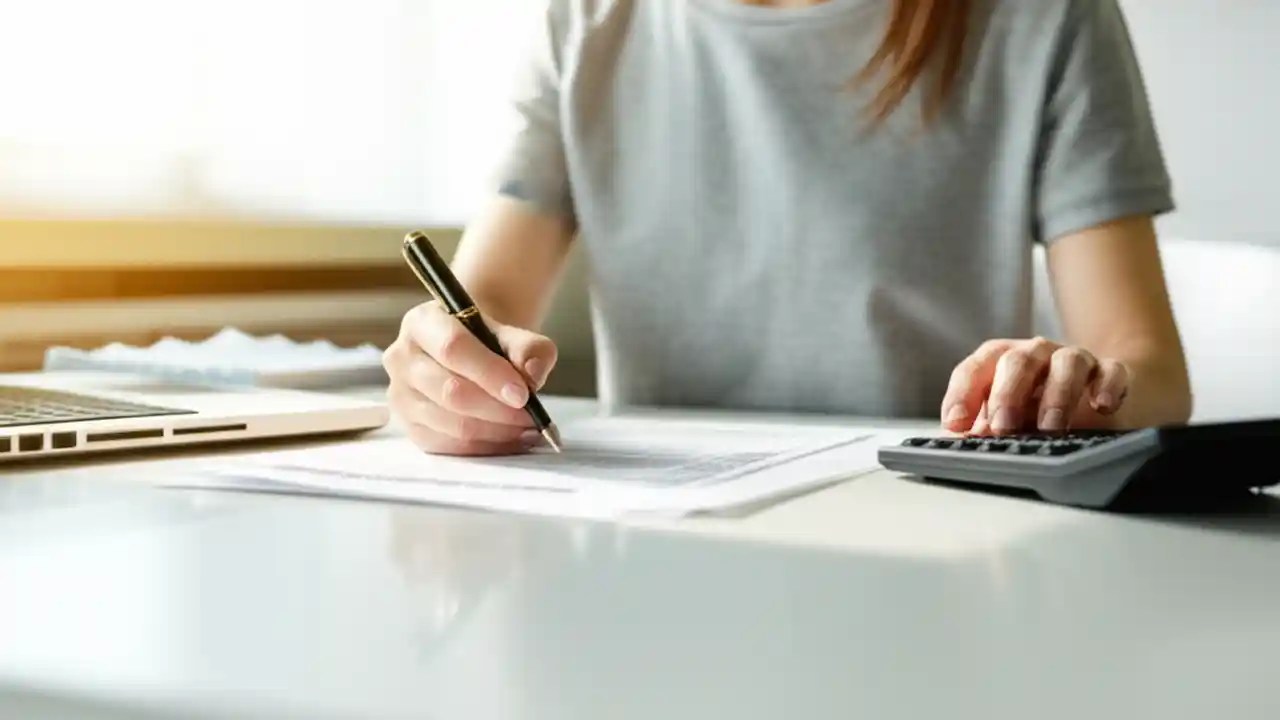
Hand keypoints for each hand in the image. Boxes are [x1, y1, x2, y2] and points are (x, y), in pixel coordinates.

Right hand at [382, 302, 556, 454]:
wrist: (468, 355)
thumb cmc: (487, 343)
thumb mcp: (512, 334)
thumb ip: (529, 349)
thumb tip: (531, 376)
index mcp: (422, 323)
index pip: (453, 348)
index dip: (490, 373)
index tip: (523, 394)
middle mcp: (402, 359)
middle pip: (450, 391)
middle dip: (498, 409)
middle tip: (532, 417)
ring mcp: (401, 397)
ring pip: (451, 424)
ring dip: (496, 431)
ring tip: (528, 429)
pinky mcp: (410, 428)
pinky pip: (449, 446)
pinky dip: (486, 446)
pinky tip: (510, 440)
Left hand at [941, 338, 1129, 435]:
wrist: (1094, 401)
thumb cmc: (1036, 410)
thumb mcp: (1004, 421)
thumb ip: (981, 430)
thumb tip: (958, 448)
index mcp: (1001, 362)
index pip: (975, 369)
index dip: (962, 394)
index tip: (955, 423)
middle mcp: (1036, 354)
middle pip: (1018, 361)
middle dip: (1007, 394)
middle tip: (1003, 427)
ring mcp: (1074, 360)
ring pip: (1066, 363)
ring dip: (1057, 394)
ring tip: (1051, 427)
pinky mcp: (1110, 372)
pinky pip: (1111, 371)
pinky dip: (1107, 386)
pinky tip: (1101, 407)